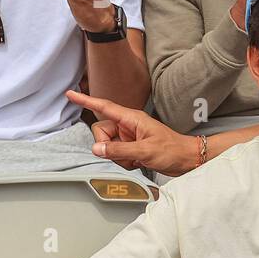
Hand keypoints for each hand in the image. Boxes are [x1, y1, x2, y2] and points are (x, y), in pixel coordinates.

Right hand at [67, 89, 202, 173]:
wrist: (188, 160)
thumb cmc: (173, 150)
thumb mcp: (145, 151)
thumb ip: (119, 150)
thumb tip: (96, 149)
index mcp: (131, 118)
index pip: (104, 107)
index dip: (86, 101)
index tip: (70, 94)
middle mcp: (128, 125)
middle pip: (101, 133)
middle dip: (109, 147)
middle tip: (129, 154)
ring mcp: (129, 137)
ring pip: (108, 146)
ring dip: (119, 157)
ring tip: (137, 159)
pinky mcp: (131, 147)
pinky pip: (116, 155)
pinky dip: (124, 161)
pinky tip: (138, 162)